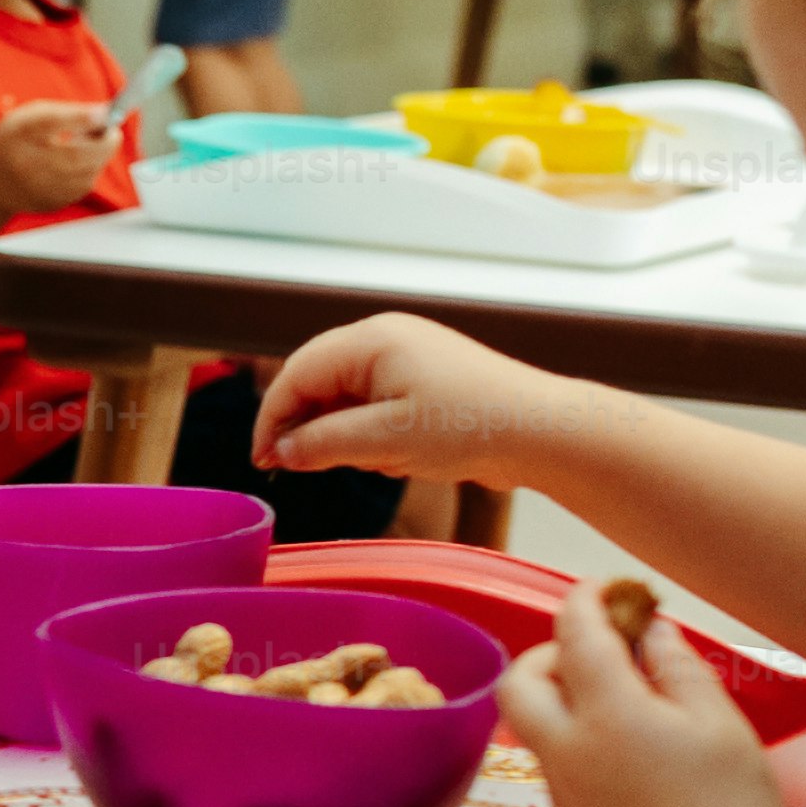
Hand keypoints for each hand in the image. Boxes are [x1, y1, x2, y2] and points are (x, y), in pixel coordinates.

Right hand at [0, 97, 114, 215]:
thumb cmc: (19, 141)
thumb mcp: (34, 116)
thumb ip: (69, 113)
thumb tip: (106, 113)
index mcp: (19, 132)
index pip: (50, 122)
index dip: (79, 118)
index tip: (104, 113)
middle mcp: (25, 162)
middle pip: (76, 155)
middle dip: (104, 144)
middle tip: (113, 132)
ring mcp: (38, 187)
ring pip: (85, 173)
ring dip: (97, 158)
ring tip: (90, 146)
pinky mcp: (51, 203)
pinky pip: (82, 186)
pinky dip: (89, 172)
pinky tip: (79, 163)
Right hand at [252, 314, 585, 483]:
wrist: (542, 430)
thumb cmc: (471, 426)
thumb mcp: (385, 442)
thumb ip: (324, 443)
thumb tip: (281, 450)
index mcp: (372, 339)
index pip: (297, 373)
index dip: (272, 419)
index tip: (263, 461)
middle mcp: (386, 338)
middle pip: (318, 380)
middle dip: (310, 427)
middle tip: (305, 469)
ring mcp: (407, 356)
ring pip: (346, 397)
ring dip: (348, 435)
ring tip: (385, 461)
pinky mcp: (424, 378)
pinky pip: (375, 404)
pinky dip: (373, 433)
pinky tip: (401, 456)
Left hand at [498, 582, 795, 806]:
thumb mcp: (719, 722)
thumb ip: (676, 666)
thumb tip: (651, 631)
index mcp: (607, 714)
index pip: (575, 634)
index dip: (586, 599)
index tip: (606, 590)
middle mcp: (568, 753)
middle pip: (519, 682)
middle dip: (548, 652)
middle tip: (598, 652)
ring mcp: (564, 797)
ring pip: (539, 731)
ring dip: (567, 705)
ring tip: (633, 710)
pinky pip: (561, 775)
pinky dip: (584, 751)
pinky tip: (637, 765)